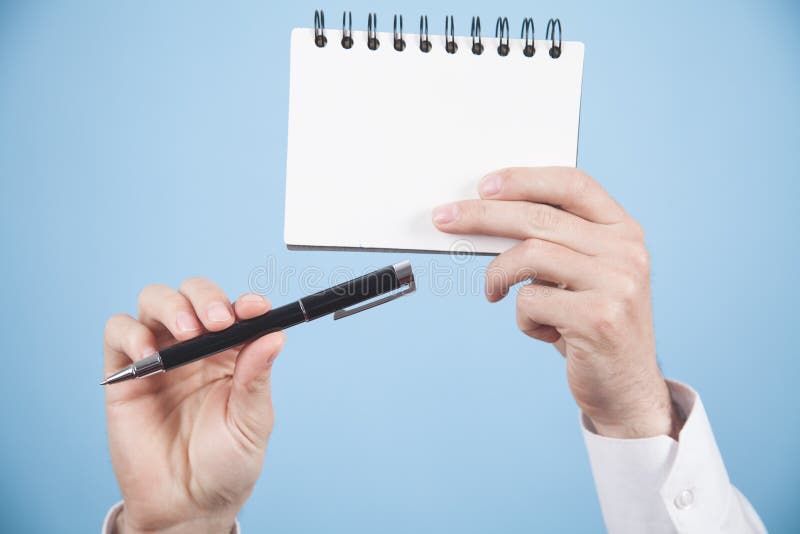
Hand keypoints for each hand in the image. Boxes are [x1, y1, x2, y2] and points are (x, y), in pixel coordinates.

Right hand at [103, 279, 285, 532]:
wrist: (187, 506)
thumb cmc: (225, 465)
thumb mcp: (250, 423)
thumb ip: (256, 378)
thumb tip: (276, 335)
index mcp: (232, 353)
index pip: (237, 312)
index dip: (246, 303)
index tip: (255, 308)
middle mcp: (195, 347)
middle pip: (193, 295)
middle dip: (205, 298)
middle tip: (218, 321)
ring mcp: (160, 355)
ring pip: (155, 301)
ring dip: (171, 306)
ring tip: (187, 333)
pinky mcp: (126, 373)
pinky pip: (118, 332)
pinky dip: (131, 333)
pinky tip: (150, 354)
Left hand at [433, 167, 676, 438]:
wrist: (626, 388)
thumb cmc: (592, 326)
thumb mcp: (582, 275)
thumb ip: (554, 242)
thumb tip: (488, 215)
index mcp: (624, 232)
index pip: (573, 184)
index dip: (525, 179)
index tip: (484, 185)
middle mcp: (626, 252)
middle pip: (539, 216)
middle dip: (482, 214)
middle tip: (443, 218)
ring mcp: (617, 284)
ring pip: (529, 255)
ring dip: (498, 275)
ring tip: (495, 293)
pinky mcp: (599, 319)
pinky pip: (530, 301)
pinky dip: (523, 318)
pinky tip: (544, 331)